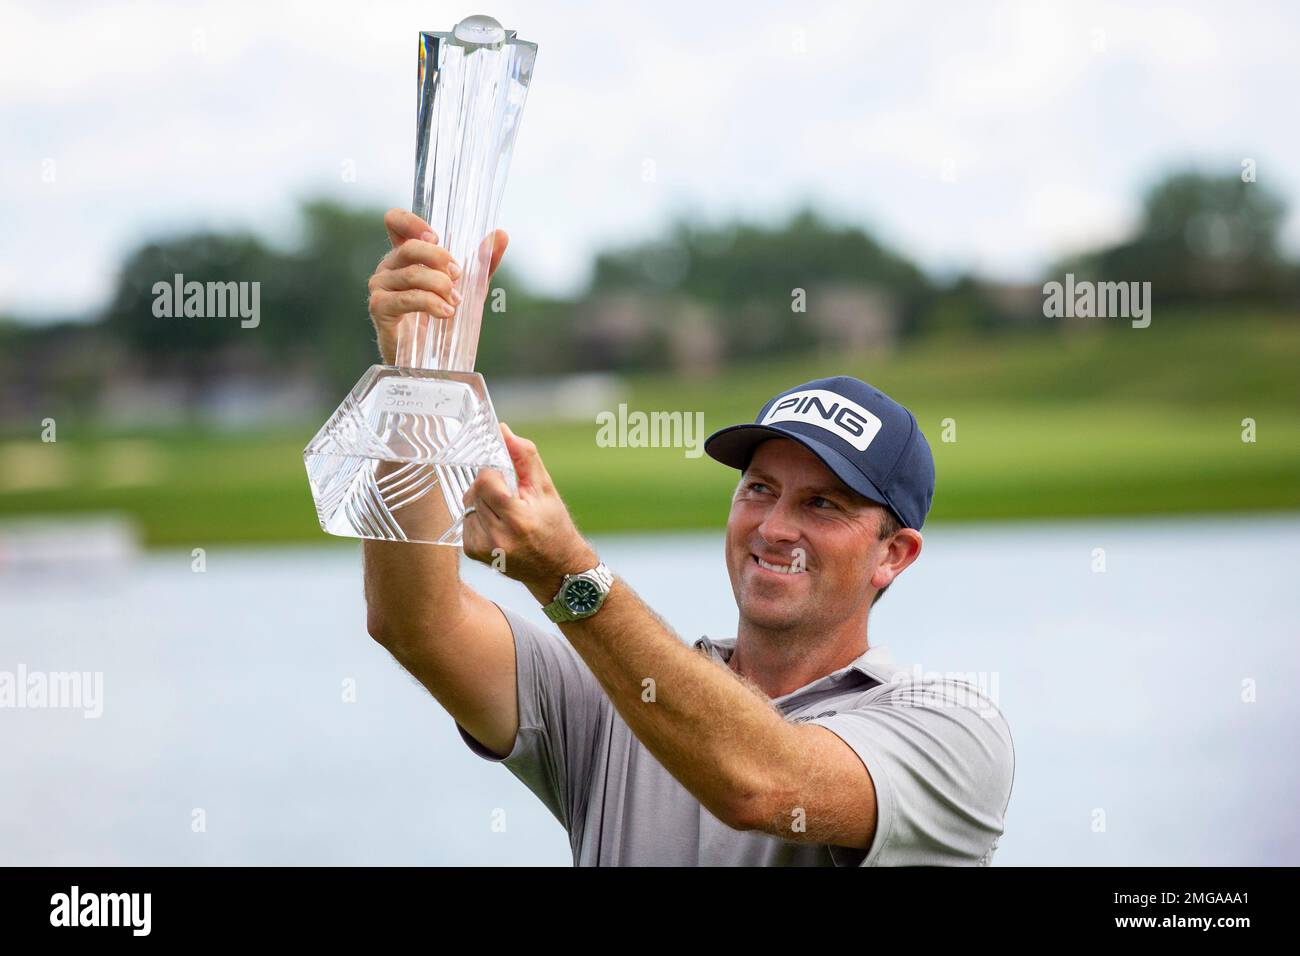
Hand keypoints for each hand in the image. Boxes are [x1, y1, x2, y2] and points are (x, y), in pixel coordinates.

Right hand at [367, 208, 508, 364]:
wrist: (432, 359)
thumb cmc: (443, 318)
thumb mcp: (469, 288)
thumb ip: (483, 262)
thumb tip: (501, 234)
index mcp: (405, 256)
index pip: (395, 222)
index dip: (412, 223)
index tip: (435, 236)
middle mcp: (388, 267)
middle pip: (409, 247)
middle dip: (440, 259)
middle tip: (458, 276)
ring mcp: (380, 287)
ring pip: (413, 274)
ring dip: (441, 287)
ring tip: (455, 303)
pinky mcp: (380, 308)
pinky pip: (408, 298)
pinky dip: (431, 303)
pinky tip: (445, 313)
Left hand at [461, 422, 598, 602]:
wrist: (556, 571)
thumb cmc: (555, 527)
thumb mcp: (546, 490)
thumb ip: (524, 458)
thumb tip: (503, 431)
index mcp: (518, 520)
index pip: (485, 480)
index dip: (494, 473)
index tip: (507, 478)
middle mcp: (497, 537)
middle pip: (474, 491)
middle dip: (489, 486)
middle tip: (509, 496)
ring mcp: (482, 548)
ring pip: (467, 503)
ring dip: (482, 501)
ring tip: (505, 512)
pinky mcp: (473, 552)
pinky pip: (466, 519)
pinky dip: (478, 516)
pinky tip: (497, 525)